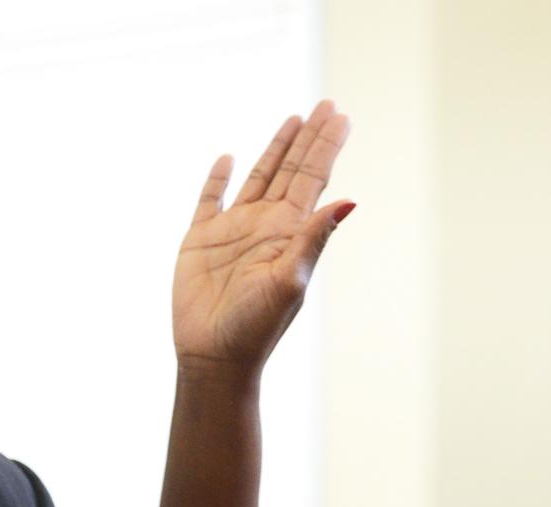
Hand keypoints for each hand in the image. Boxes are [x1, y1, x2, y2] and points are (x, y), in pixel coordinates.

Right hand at [173, 99, 352, 377]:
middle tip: (327, 105)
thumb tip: (349, 200)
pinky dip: (218, 178)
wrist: (215, 357)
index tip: (342, 116)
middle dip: (309, 138)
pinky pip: (210, 200)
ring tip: (293, 119)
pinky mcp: (201, 240)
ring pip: (259, 177)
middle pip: (292, 170)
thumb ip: (315, 238)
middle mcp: (266, 225)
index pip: (313, 178)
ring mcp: (233, 230)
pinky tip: (228, 159)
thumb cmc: (256, 327)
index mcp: (289, 232)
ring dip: (276, 149)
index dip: (327, 146)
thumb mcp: (290, 281)